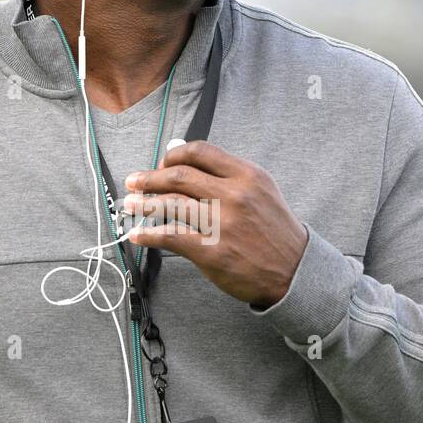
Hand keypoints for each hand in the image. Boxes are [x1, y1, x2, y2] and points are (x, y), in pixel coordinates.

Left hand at [122, 142, 308, 307]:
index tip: (160, 164)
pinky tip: (137, 233)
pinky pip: (170, 236)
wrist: (294, 270)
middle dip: (149, 177)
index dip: (172, 155)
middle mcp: (234, 195)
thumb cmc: (273, 231)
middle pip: (179, 176)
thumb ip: (227, 176)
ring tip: (128, 204)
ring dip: (142, 203)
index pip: (199, 152)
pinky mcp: (212, 251)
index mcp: (247, 175)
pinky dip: (148, 234)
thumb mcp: (261, 192)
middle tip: (134, 181)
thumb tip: (184, 164)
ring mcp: (222, 223)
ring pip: (170, 204)